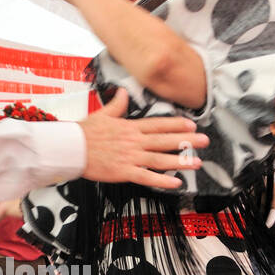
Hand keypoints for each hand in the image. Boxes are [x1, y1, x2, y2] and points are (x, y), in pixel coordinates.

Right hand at [78, 90, 207, 189]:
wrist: (70, 148)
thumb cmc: (84, 132)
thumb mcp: (102, 114)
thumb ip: (116, 104)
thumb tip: (122, 91)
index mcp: (130, 127)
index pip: (158, 124)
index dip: (176, 124)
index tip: (192, 125)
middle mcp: (134, 141)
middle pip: (164, 140)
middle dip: (186, 140)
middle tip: (205, 141)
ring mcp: (129, 156)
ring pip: (159, 158)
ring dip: (179, 161)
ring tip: (196, 162)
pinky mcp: (123, 171)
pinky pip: (146, 177)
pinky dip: (161, 180)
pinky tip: (175, 182)